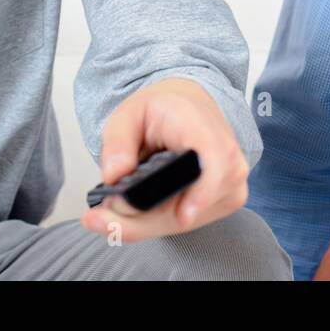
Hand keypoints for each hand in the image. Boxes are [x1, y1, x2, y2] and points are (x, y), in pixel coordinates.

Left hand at [79, 77, 246, 241]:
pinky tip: (141, 207)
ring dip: (145, 222)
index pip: (214, 165)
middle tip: (98, 216)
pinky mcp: (227, 200)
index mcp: (203, 129)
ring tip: (119, 203)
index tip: (182, 216)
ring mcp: (231, 183)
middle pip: (188, 208)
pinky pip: (187, 224)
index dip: (201, 194)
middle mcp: (227, 159)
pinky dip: (157, 221)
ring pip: (181, 222)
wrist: (191, 106)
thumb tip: (114, 175)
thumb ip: (117, 142)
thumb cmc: (164, 110)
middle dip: (139, 220)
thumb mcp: (129, 114)